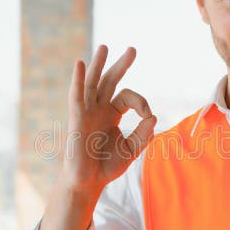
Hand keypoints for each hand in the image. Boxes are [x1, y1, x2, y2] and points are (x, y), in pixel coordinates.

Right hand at [61, 44, 156, 192]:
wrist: (89, 182)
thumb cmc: (107, 166)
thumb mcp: (132, 149)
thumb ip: (144, 134)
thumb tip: (153, 117)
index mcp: (111, 114)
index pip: (127, 97)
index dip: (141, 102)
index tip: (147, 115)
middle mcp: (98, 109)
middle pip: (109, 81)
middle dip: (121, 65)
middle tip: (133, 49)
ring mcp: (86, 113)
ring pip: (92, 84)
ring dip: (98, 65)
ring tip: (104, 47)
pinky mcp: (77, 120)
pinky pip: (77, 97)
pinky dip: (78, 80)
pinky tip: (81, 65)